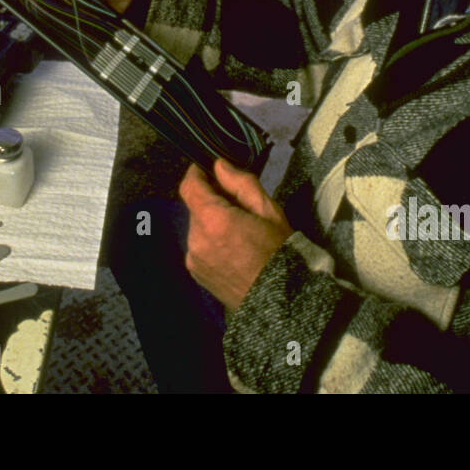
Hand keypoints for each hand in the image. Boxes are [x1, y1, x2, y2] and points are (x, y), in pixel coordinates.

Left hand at [179, 160, 292, 311]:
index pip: (189, 186)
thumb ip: (240, 184)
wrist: (280, 303)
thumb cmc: (280, 253)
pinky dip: (212, 242)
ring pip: (198, 228)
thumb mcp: (269, 211)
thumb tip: (219, 166)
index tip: (207, 169)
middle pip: (196, 208)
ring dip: (212, 224)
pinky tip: (234, 251)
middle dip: (212, 202)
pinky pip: (200, 247)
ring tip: (240, 234)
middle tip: (239, 209)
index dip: (196, 174)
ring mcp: (194, 258)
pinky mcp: (196, 273)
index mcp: (213, 220)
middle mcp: (196, 239)